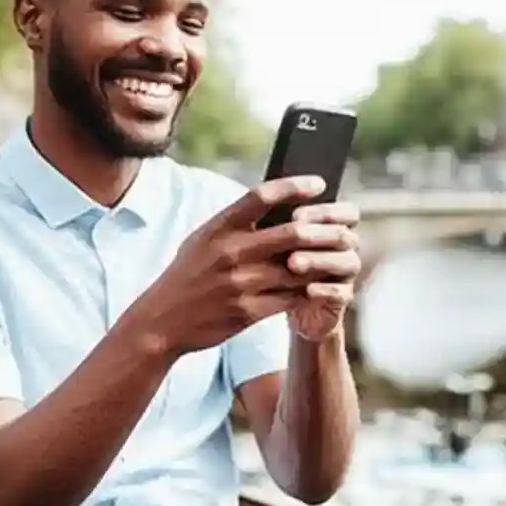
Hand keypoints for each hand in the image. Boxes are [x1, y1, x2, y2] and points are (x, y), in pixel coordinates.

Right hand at [125, 175, 353, 355]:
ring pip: (299, 268)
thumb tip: (276, 201)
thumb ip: (235, 223)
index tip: (319, 183)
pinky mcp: (248, 311)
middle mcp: (231, 252)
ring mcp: (241, 283)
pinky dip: (309, 290)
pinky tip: (322, 285)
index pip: (261, 196)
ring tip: (340, 256)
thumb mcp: (203, 240)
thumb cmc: (188, 275)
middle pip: (292, 233)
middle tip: (343, 227)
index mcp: (219, 228)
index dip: (294, 186)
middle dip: (323, 229)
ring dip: (323, 262)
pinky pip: (291, 297)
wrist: (162, 321)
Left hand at [284, 201, 361, 341]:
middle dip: (316, 234)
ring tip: (293, 263)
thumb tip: (267, 202)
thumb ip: (280, 222)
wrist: (277, 303)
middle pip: (343, 235)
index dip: (325, 211)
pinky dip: (325, 290)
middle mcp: (345, 248)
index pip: (347, 212)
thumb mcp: (275, 240)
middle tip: (290, 234)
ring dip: (319, 260)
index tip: (295, 215)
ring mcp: (346, 274)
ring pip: (347, 262)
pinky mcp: (342, 299)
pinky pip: (342, 293)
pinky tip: (307, 289)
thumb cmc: (277, 262)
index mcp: (334, 227)